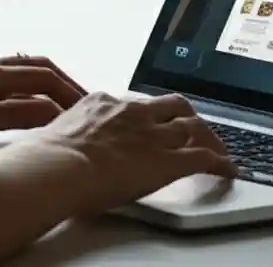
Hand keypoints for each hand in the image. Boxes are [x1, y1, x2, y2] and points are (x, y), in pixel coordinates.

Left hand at [0, 55, 85, 148]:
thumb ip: (15, 114)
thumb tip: (55, 109)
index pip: (46, 77)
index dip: (72, 93)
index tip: (91, 112)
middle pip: (36, 66)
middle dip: (64, 83)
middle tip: (84, 105)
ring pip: (17, 70)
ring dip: (43, 83)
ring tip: (58, 103)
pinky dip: (21, 87)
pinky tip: (15, 101)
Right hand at [30, 91, 236, 213]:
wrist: (57, 168)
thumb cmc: (46, 157)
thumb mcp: (52, 135)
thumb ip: (64, 137)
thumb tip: (52, 149)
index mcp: (102, 103)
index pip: (133, 105)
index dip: (144, 116)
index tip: (145, 124)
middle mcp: (133, 112)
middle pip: (170, 105)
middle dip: (182, 115)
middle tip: (188, 128)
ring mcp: (153, 134)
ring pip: (191, 126)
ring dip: (204, 137)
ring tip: (212, 149)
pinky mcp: (170, 159)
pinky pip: (203, 157)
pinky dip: (218, 163)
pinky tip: (227, 169)